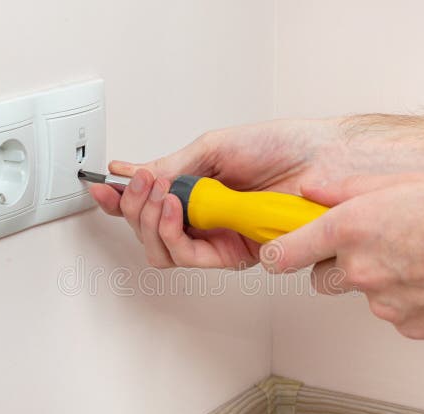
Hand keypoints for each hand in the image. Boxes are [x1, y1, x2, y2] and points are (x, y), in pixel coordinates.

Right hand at [89, 119, 348, 267]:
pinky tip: (174, 209)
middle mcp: (205, 219)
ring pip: (164, 251)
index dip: (120, 201)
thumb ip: (173, 168)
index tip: (99, 187)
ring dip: (149, 223)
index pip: (149, 204)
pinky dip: (174, 234)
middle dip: (133, 211)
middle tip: (138, 185)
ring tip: (156, 195)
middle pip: (148, 234)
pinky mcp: (236, 255)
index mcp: (197, 193)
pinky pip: (192, 257)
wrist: (323, 158)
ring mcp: (219, 239)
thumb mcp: (214, 148)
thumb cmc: (280, 146)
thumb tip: (136, 176)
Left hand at [260, 173, 423, 338]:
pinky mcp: (409, 325)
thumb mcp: (404, 181)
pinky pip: (396, 313)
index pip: (283, 254)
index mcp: (352, 229)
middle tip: (377, 246)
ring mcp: (383, 303)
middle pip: (323, 278)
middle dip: (340, 265)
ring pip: (364, 295)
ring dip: (380, 281)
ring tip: (420, 259)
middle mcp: (361, 270)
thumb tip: (313, 190)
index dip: (278, 253)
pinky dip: (409, 300)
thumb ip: (347, 189)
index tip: (278, 251)